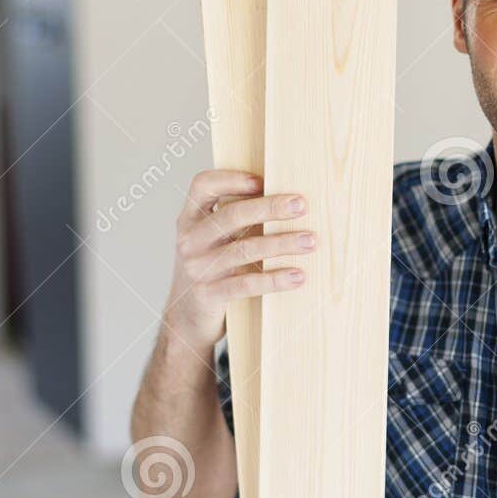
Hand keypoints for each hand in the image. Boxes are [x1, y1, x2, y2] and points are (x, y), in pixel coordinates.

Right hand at [163, 169, 315, 352]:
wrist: (186, 318)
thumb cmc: (210, 269)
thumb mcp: (212, 239)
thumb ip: (234, 219)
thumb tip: (285, 198)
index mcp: (190, 218)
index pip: (203, 185)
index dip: (232, 179)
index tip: (264, 180)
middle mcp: (189, 240)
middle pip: (231, 215)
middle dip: (270, 207)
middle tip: (301, 205)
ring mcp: (197, 268)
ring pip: (244, 250)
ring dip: (282, 243)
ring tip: (310, 241)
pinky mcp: (208, 294)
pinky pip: (246, 284)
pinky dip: (275, 279)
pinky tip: (298, 275)